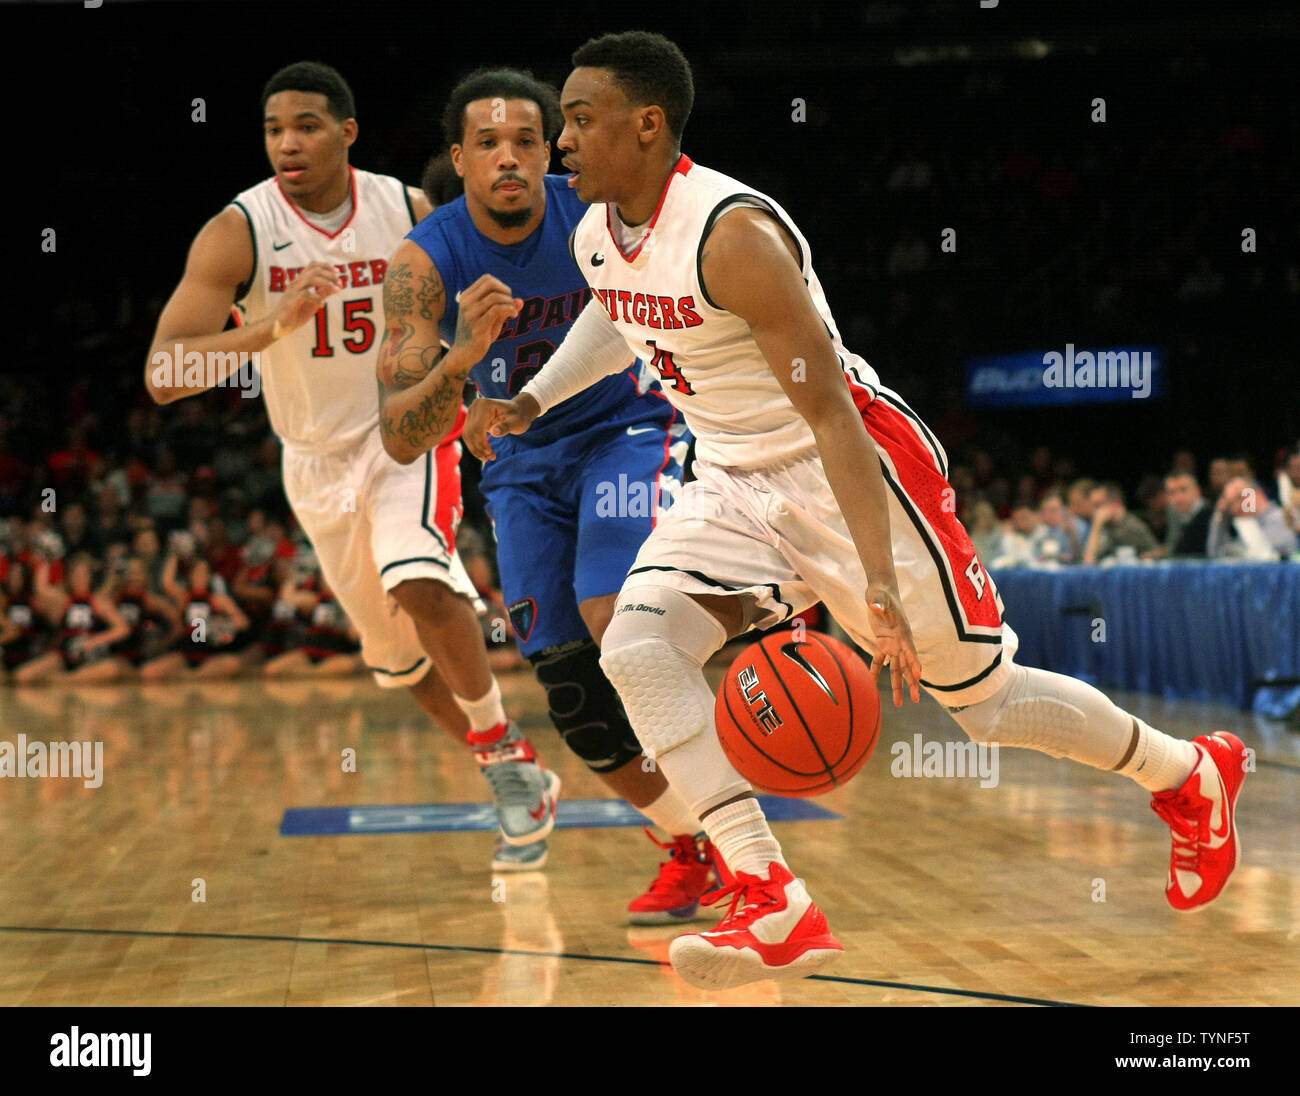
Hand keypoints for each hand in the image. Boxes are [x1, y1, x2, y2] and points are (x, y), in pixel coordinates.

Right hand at [268, 262, 342, 338]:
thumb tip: (336, 287)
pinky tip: (322, 304)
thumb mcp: (313, 303)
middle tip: (340, 283)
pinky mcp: (291, 301)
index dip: (326, 266)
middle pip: (314, 270)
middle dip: (330, 275)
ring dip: (326, 283)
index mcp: (300, 281)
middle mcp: (296, 283)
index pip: (313, 266)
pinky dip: (317, 297)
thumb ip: (322, 294)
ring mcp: (293, 291)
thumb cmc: (296, 314)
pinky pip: (306, 294)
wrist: (278, 326)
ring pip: (310, 279)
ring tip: (336, 289)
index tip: (337, 271)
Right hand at [453, 274, 521, 362]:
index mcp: (467, 296)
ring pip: (495, 297)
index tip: (507, 298)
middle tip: (511, 304)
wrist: (465, 353)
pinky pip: (497, 310)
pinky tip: (513, 316)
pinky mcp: (477, 326)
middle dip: (506, 292)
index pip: (487, 279)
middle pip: (491, 284)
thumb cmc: (480, 334)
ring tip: (513, 312)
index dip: (501, 285)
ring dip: (509, 303)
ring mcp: (470, 314)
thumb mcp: (493, 318)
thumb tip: (520, 301)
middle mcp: (466, 302)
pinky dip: (509, 310)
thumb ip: (505, 307)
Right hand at [463, 395, 539, 461]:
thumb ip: (506, 427)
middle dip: (478, 448)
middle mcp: (475, 406)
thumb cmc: (519, 416)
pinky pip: (469, 435)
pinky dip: (475, 446)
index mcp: (484, 405)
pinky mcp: (471, 419)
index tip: (491, 455)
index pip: (477, 428)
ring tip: (487, 458)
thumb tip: (494, 432)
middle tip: (490, 458)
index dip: (482, 443)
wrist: (518, 411)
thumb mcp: (517, 422)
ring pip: (467, 435)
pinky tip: (483, 454)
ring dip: (475, 449)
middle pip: (470, 432)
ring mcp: (472, 412)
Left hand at [865, 583, 922, 706]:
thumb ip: (878, 603)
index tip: (918, 677)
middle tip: (915, 700)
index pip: (911, 651)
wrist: (880, 590)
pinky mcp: (883, 643)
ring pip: (896, 668)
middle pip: (907, 666)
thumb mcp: (878, 598)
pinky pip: (880, 661)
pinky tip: (872, 684)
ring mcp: (893, 643)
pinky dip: (876, 672)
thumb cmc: (881, 593)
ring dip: (898, 685)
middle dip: (912, 683)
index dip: (914, 664)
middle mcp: (901, 641)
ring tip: (900, 703)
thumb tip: (876, 607)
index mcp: (903, 632)